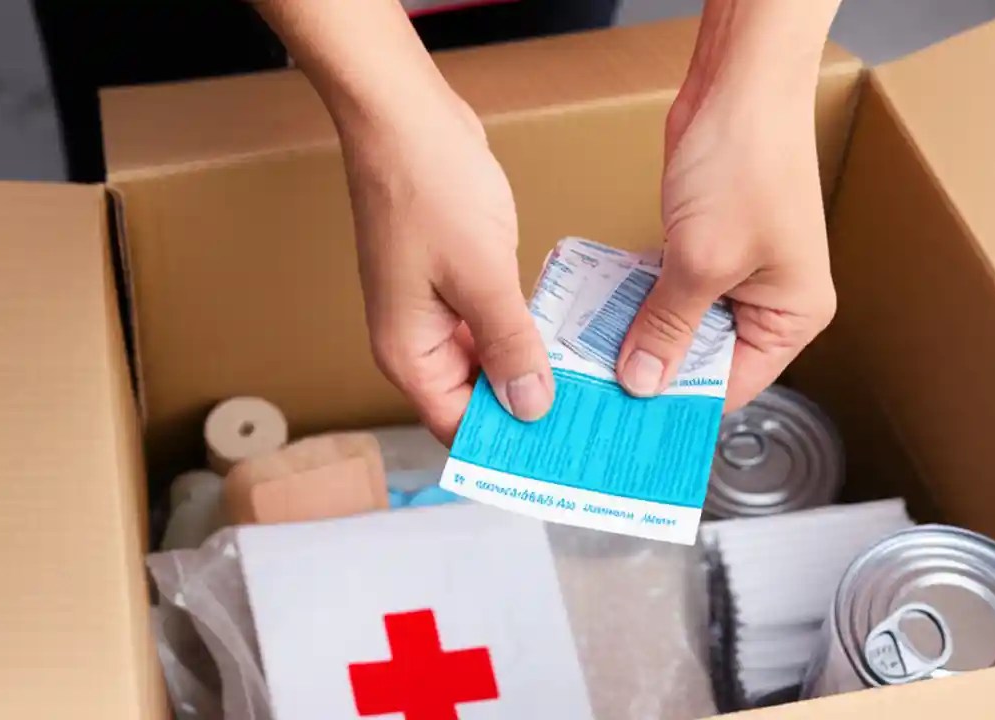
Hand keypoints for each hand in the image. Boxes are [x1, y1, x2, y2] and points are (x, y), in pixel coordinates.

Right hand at [342, 88, 554, 441]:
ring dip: (531, 371)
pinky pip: (493, 325)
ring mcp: (434, 310)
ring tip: (589, 388)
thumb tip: (530, 407)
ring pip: (488, 362)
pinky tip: (566, 339)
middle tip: (589, 423)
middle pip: (474, 400)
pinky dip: (526, 334)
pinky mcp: (454, 282)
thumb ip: (509, 345)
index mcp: (409, 351)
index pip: (457, 426)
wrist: (405, 118)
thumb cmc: (427, 188)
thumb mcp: (481, 275)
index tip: (561, 454)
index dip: (507, 446)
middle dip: (527, 411)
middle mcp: (417, 340)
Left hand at [617, 0, 840, 411]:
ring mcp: (739, 270)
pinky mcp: (708, 243)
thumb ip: (668, 326)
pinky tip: (600, 311)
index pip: (733, 386)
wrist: (738, 84)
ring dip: (640, 331)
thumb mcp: (701, 261)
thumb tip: (642, 381)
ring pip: (682, 322)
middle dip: (654, 368)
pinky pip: (671, 288)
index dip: (680, 405)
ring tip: (590, 355)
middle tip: (598, 391)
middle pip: (705, 358)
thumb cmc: (746, 163)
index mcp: (794, 315)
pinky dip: (640, 297)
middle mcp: (771, 299)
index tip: (628, 424)